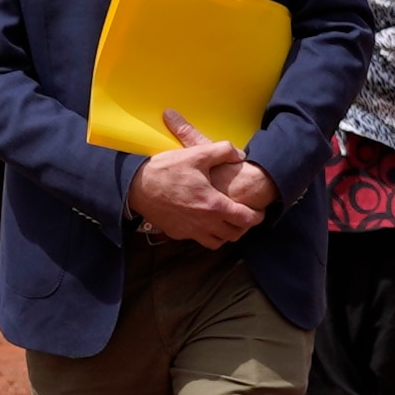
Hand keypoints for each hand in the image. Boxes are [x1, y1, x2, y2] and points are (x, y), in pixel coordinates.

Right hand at [129, 109, 263, 243]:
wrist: (135, 186)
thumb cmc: (167, 169)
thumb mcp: (197, 153)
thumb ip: (223, 151)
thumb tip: (241, 155)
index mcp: (214, 205)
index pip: (246, 220)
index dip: (257, 216)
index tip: (259, 211)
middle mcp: (204, 223)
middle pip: (235, 235)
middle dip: (244, 227)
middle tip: (245, 216)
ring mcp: (190, 231)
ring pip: (217, 242)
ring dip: (225, 234)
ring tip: (226, 221)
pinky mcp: (177, 233)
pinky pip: (197, 239)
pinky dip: (205, 234)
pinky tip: (203, 220)